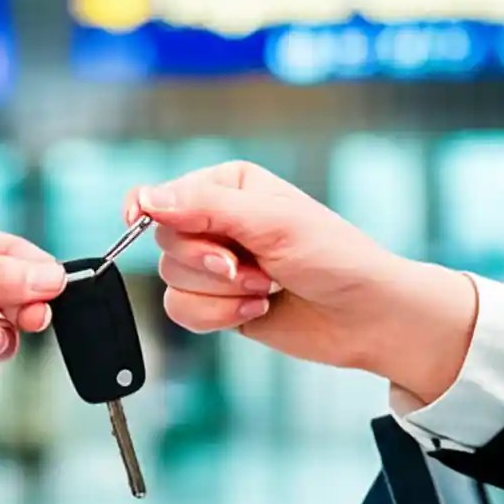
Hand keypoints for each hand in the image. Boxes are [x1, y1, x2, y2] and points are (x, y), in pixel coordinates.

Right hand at [126, 161, 476, 403]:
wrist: (367, 317)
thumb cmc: (334, 258)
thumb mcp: (271, 222)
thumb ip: (206, 208)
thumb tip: (147, 199)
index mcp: (228, 186)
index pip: (164, 194)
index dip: (149, 209)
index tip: (136, 221)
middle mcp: (216, 222)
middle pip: (163, 241)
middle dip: (207, 262)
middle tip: (247, 266)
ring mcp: (215, 265)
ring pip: (170, 281)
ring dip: (220, 293)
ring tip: (265, 287)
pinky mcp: (218, 303)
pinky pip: (181, 312)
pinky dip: (217, 316)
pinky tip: (257, 308)